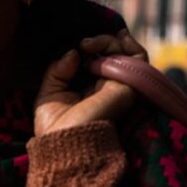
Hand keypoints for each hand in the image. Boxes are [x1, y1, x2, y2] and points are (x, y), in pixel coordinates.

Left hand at [33, 29, 148, 136]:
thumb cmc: (55, 127)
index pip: (95, 61)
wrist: (67, 144)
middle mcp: (105, 87)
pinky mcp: (130, 86)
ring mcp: (119, 86)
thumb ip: (58, 70)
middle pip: (111, 53)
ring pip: (125, 53)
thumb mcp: (48, 94)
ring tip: (87, 45)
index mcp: (88, 89)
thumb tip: (73, 51)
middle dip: (98, 42)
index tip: (76, 44)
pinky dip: (126, 47)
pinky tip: (104, 44)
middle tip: (82, 44)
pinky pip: (138, 59)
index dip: (90, 47)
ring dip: (107, 41)